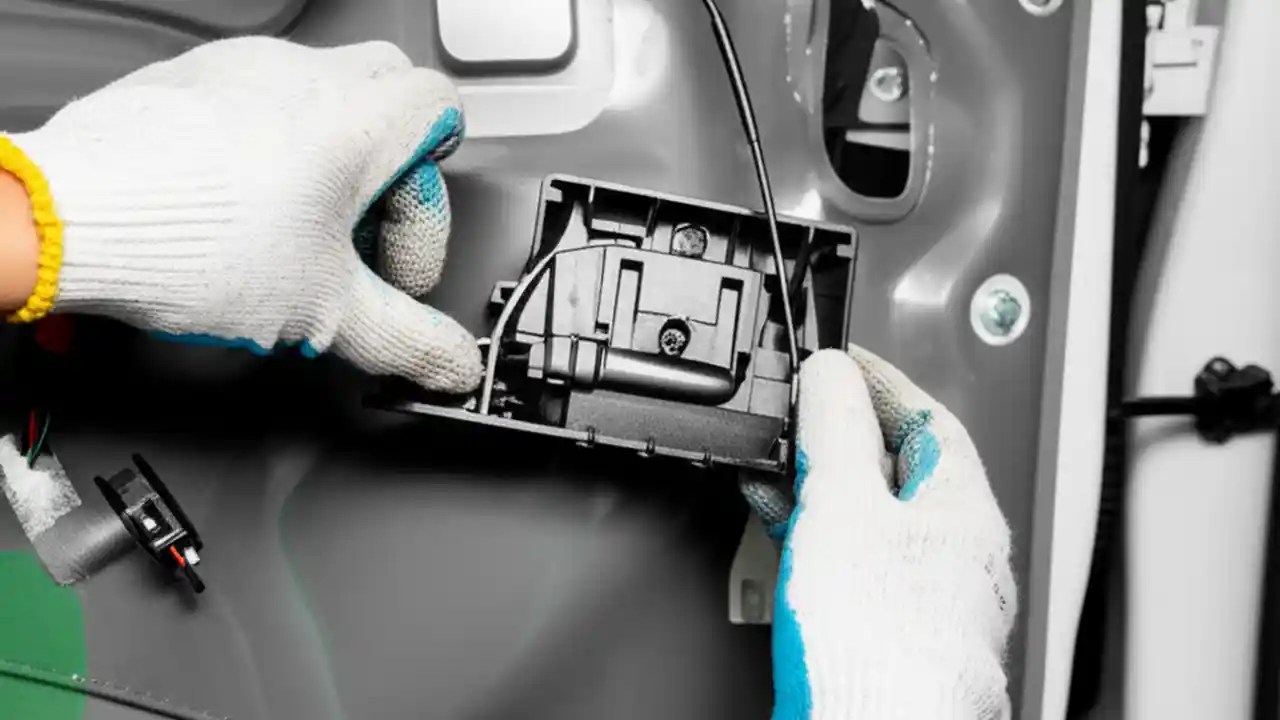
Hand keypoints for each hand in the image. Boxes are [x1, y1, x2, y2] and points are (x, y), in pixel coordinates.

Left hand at [0, 38, 480, 391]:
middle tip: (358, 240)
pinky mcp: (192, 78)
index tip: (396, 264)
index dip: (432, 205)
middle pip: (392, 99)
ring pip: (325, 98)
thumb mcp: (326, 311)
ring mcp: (245, 70)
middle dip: (390, 175)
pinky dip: (271, 150)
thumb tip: (448, 362)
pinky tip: (241, 212)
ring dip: (330, 164)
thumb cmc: (191, 245)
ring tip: (293, 235)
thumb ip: (405, 339)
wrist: (74, 220)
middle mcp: (307, 78)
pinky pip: (259, 101)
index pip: (443, 118)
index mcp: (358, 121)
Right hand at [772, 348, 1016, 718]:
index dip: (878, 382)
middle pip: (898, 467)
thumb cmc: (883, 646)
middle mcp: (956, 553)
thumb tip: (830, 373)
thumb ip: (835, 430)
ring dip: (819, 487)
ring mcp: (924, 595)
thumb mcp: (842, 505)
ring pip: (871, 518)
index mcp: (965, 510)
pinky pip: (855, 562)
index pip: (928, 418)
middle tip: (796, 416)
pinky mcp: (887, 629)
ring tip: (773, 469)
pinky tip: (781, 531)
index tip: (840, 362)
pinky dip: (816, 536)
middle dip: (839, 436)